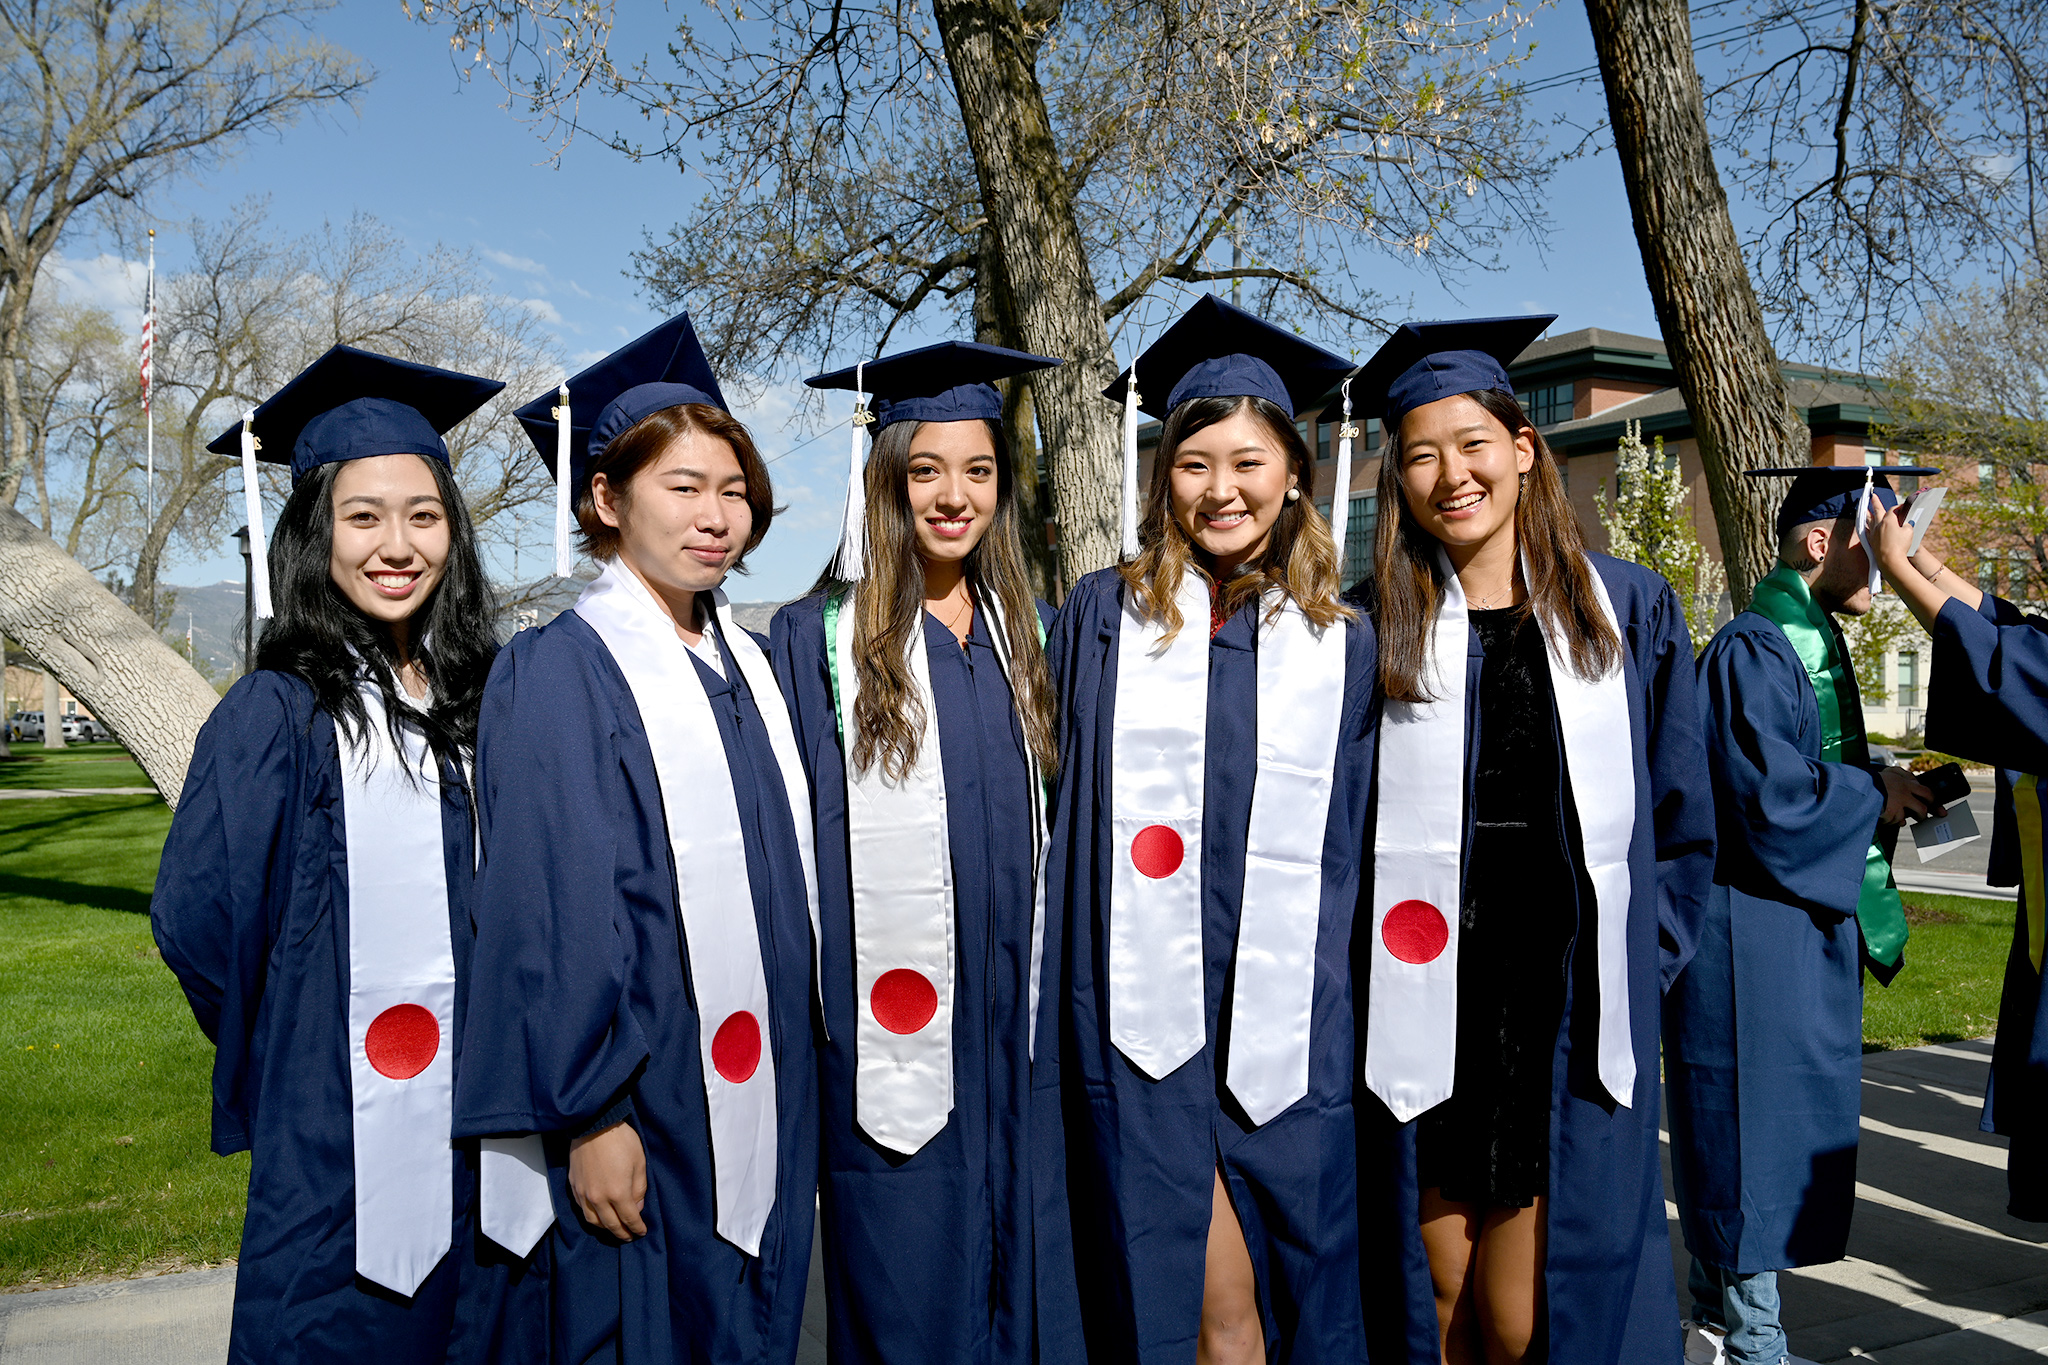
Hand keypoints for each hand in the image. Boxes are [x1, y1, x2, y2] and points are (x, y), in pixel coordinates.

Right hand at [568, 1121, 647, 1240]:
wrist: (594, 1125)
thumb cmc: (621, 1141)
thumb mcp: (639, 1163)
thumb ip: (639, 1189)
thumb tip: (637, 1207)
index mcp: (618, 1193)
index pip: (629, 1219)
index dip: (636, 1228)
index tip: (641, 1232)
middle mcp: (598, 1198)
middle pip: (610, 1225)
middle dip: (621, 1233)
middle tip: (628, 1237)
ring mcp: (583, 1193)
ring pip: (593, 1221)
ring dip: (604, 1228)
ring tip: (613, 1229)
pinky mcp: (574, 1186)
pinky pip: (582, 1209)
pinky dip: (591, 1217)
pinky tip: (597, 1215)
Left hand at [1865, 497, 1916, 579]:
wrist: (1890, 560)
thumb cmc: (1901, 546)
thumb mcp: (1909, 532)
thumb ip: (1906, 525)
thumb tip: (1905, 524)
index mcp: (1888, 520)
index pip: (1893, 510)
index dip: (1898, 507)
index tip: (1903, 506)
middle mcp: (1879, 524)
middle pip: (1877, 510)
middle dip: (1875, 502)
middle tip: (1872, 496)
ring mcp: (1873, 533)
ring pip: (1869, 520)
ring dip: (1868, 513)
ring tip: (1864, 509)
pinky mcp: (1871, 541)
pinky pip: (1867, 530)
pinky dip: (1866, 526)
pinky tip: (1865, 526)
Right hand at [1877, 765, 1940, 826]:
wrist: (1860, 786)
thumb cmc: (1874, 779)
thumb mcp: (1891, 773)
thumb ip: (1904, 777)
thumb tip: (1915, 781)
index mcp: (1906, 784)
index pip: (1926, 792)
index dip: (1931, 799)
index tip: (1931, 803)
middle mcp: (1904, 795)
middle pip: (1922, 809)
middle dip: (1921, 816)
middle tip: (1919, 818)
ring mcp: (1897, 805)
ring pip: (1903, 817)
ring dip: (1896, 818)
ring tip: (1887, 813)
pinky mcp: (1890, 812)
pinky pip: (1892, 821)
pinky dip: (1887, 820)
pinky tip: (1880, 815)